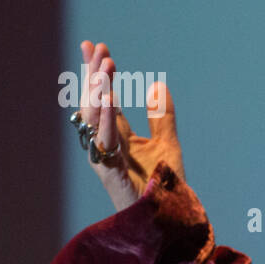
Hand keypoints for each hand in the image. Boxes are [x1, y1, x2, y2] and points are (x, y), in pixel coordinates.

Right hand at [76, 41, 185, 212]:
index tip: (97, 46)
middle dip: (94, 74)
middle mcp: (106, 144)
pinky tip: (107, 98)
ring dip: (99, 90)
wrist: (171, 217)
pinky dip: (105, 119)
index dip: (100, 73)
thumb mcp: (168, 143)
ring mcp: (105, 158)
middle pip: (94, 103)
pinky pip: (104, 142)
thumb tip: (157, 84)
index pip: (105, 98)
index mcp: (117, 136)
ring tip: (105, 65)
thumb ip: (163, 116)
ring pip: (94, 119)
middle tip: (97, 48)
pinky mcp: (110, 173)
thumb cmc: (166, 185)